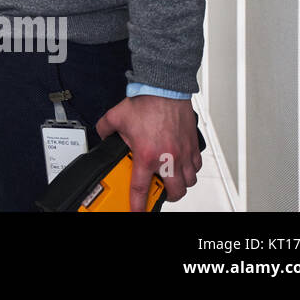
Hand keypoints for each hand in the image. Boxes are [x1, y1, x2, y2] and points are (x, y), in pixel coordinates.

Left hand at [95, 95, 200, 210]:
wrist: (165, 87)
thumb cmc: (146, 101)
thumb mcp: (116, 117)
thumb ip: (106, 130)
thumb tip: (102, 134)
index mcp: (147, 155)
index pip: (141, 188)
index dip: (138, 205)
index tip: (137, 212)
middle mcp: (168, 158)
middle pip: (175, 192)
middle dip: (167, 196)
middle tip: (159, 191)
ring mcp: (183, 152)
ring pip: (189, 181)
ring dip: (180, 183)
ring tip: (171, 178)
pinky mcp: (193, 145)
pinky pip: (197, 166)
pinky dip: (190, 169)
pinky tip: (182, 164)